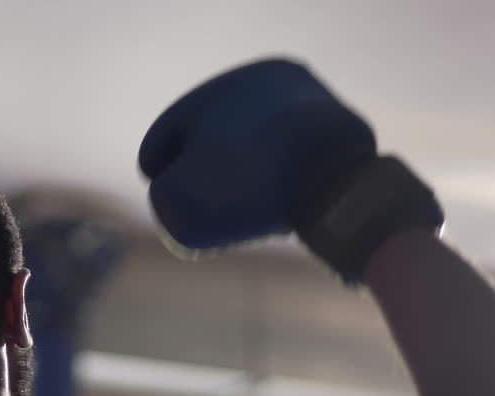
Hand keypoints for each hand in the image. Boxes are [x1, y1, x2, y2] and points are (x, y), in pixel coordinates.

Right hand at [139, 58, 375, 252]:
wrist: (340, 190)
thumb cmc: (248, 185)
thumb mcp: (181, 198)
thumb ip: (164, 196)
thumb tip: (176, 197)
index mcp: (233, 84)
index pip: (176, 125)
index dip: (157, 160)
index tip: (154, 184)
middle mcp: (277, 86)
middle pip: (218, 134)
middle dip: (198, 167)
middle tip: (187, 199)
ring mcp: (313, 112)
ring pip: (256, 149)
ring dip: (237, 177)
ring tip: (227, 211)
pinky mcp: (339, 143)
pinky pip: (290, 163)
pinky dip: (272, 184)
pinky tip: (265, 210)